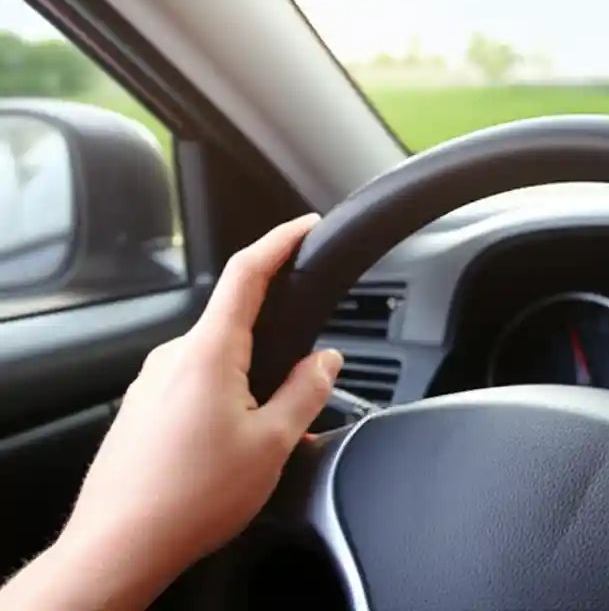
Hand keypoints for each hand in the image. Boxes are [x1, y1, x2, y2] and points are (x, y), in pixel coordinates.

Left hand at [0, 214, 342, 609]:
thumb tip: (326, 361)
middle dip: (273, 352)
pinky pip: (191, 393)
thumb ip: (307, 391)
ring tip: (264, 444)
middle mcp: (172, 358)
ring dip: (246, 390)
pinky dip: (220, 411)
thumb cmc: (191, 498)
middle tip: (300, 397)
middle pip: (236, 328)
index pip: (248, 274)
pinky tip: (228, 457)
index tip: (304, 225)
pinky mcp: (139, 412)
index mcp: (208, 353)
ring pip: (215, 367)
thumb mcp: (273, 443)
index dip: (280, 242)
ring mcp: (150, 384)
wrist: (119, 546)